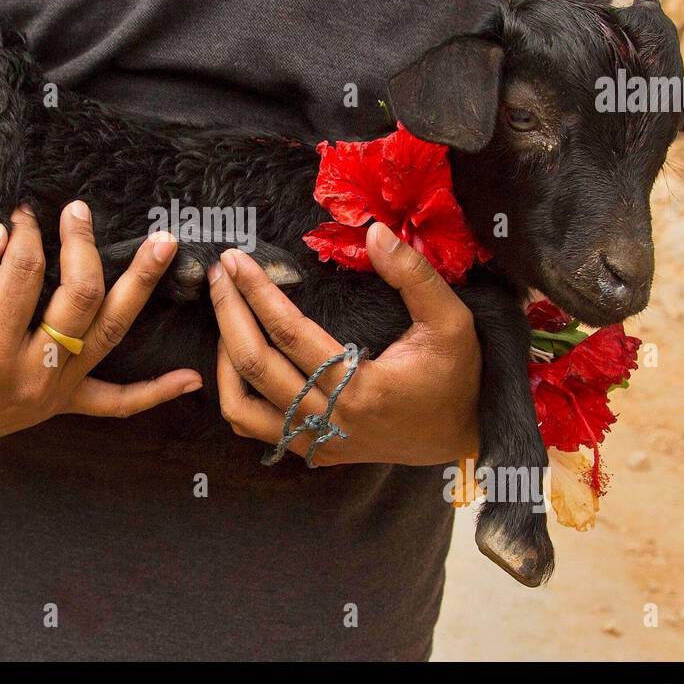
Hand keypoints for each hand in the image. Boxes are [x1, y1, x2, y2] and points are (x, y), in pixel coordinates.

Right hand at [0, 203, 202, 445]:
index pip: (24, 273)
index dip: (26, 234)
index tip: (20, 213)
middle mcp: (31, 374)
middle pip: (79, 296)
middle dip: (82, 245)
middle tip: (78, 210)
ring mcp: (53, 393)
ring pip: (110, 334)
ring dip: (141, 288)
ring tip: (166, 246)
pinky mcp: (61, 406)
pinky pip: (115, 404)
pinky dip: (153, 393)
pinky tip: (191, 377)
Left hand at [209, 221, 479, 465]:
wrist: (465, 437)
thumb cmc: (458, 377)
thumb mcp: (451, 320)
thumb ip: (414, 275)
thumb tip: (373, 232)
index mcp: (361, 389)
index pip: (289, 333)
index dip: (257, 292)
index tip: (236, 259)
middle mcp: (331, 421)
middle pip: (255, 366)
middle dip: (227, 313)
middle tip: (217, 273)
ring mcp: (318, 442)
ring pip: (242, 407)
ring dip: (222, 359)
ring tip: (224, 316)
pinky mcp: (314, 452)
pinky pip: (254, 428)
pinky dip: (235, 394)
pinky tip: (235, 361)